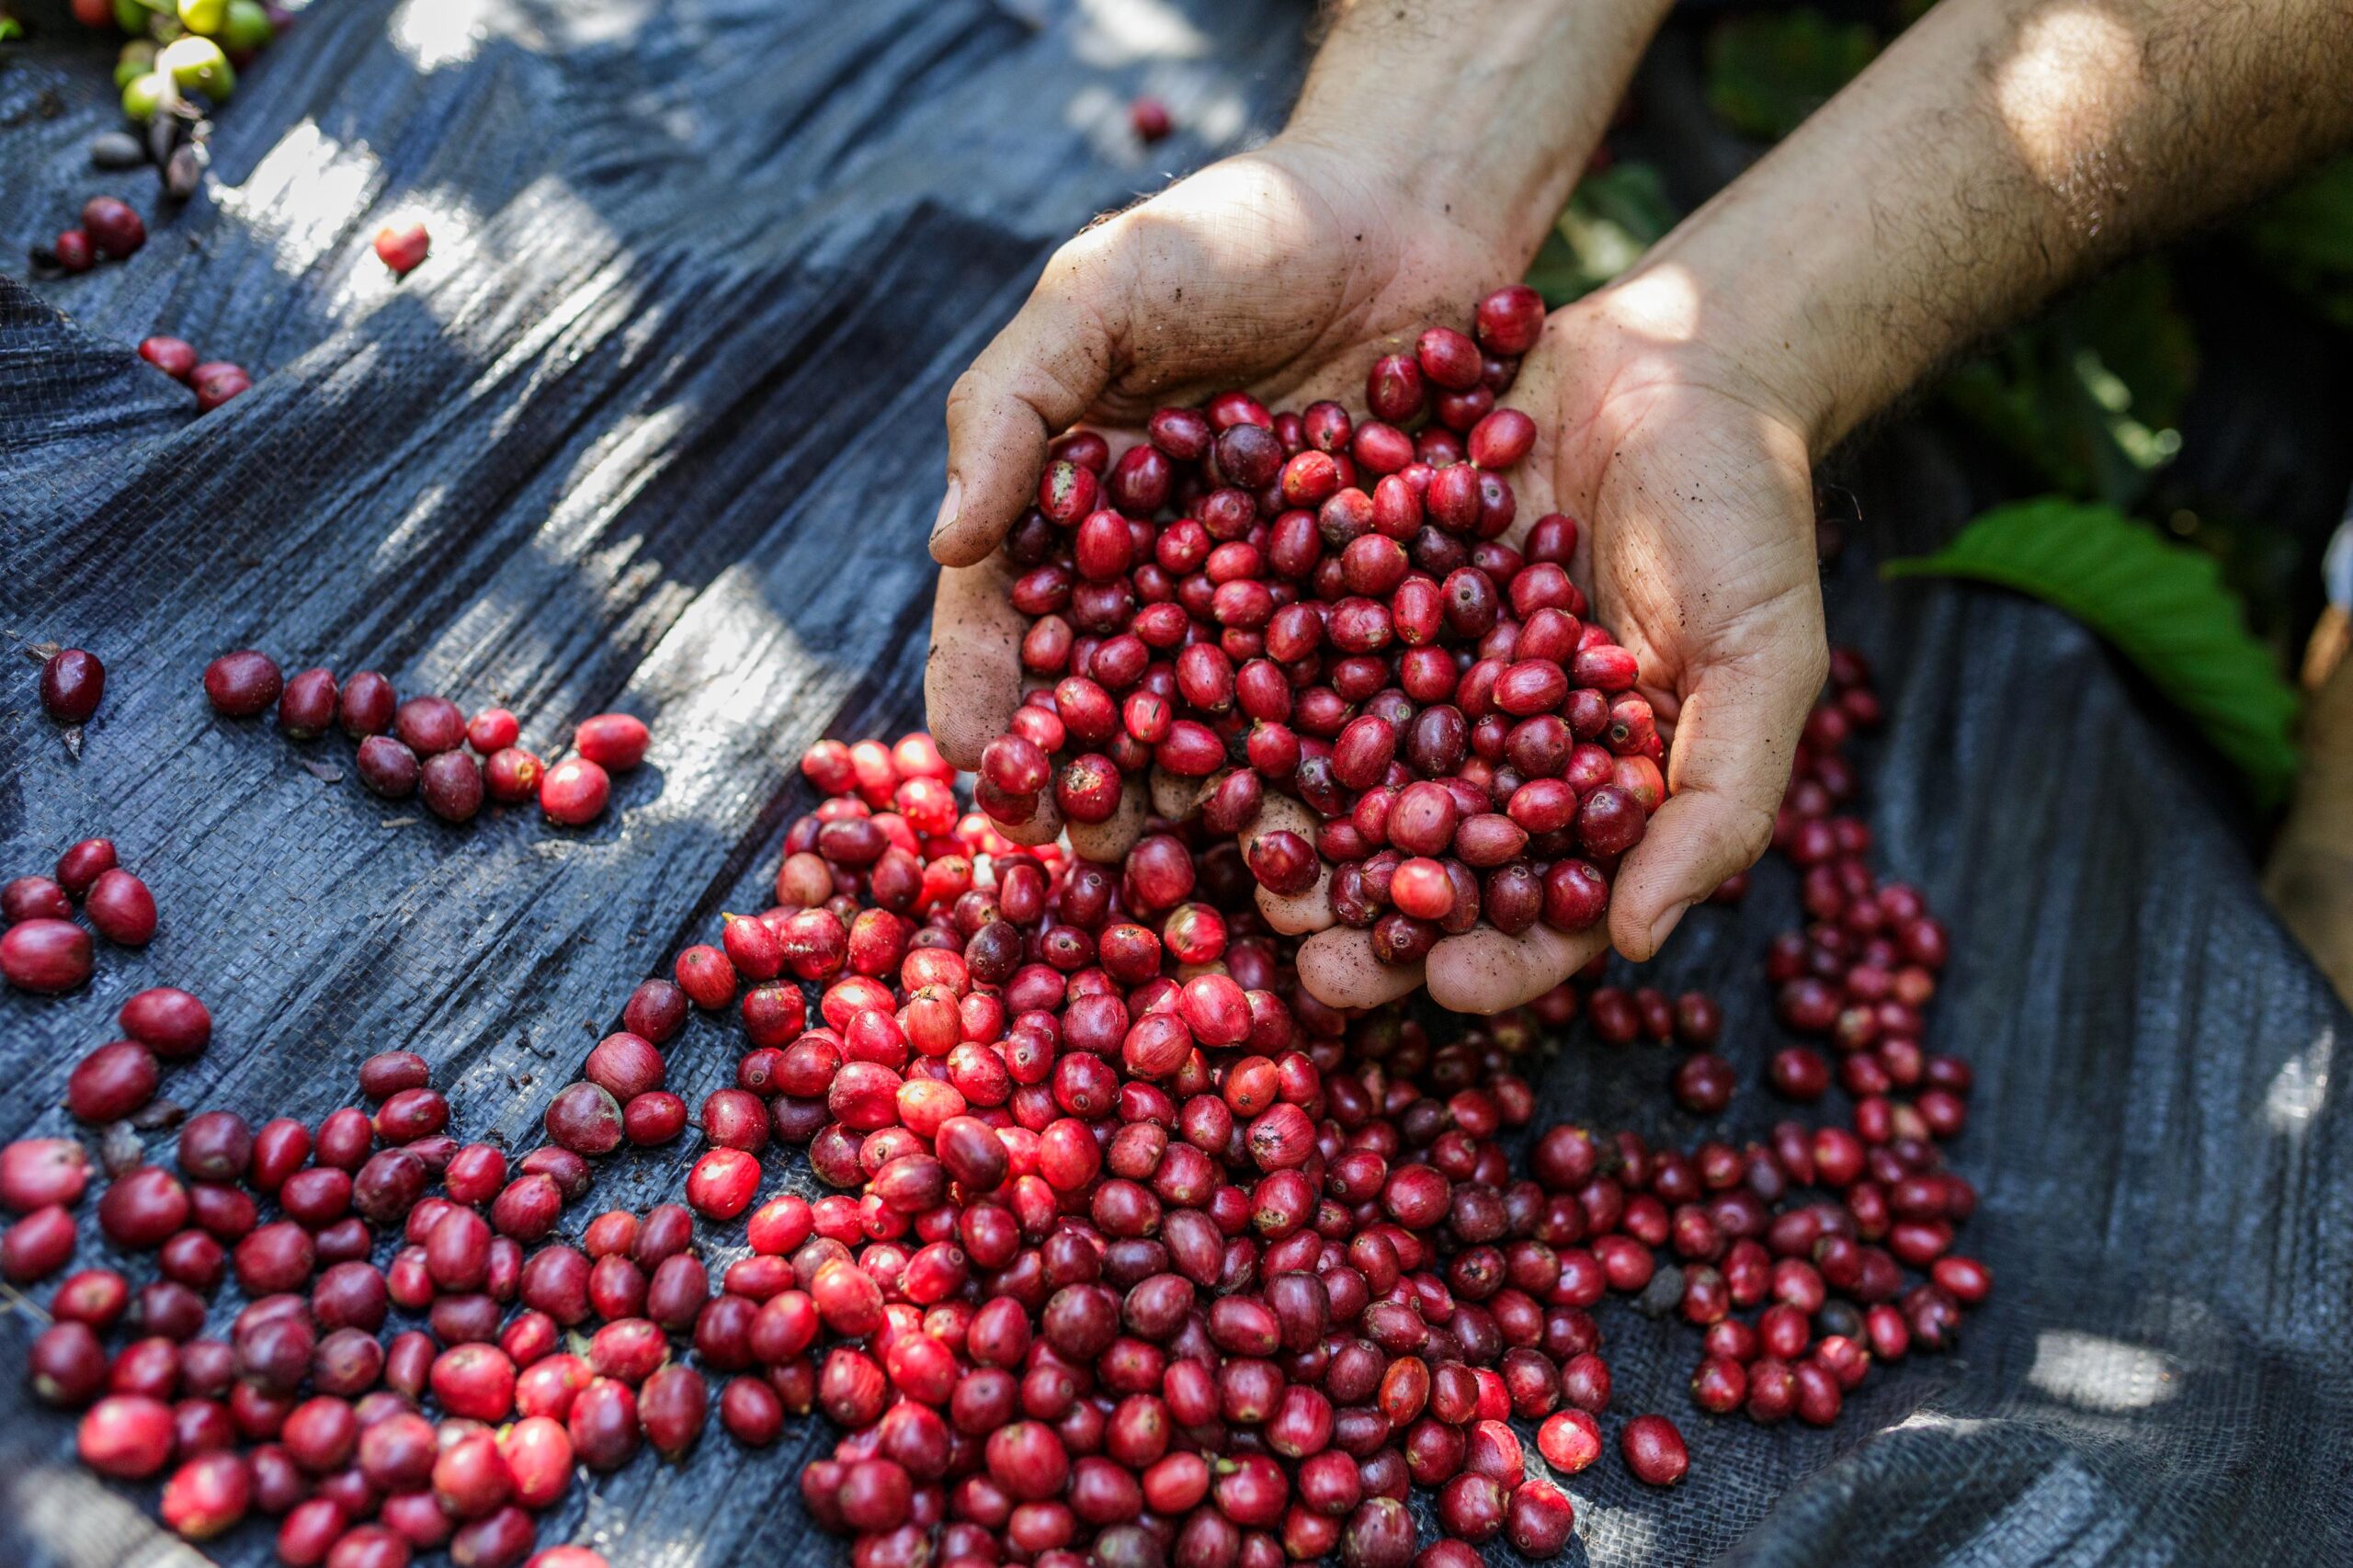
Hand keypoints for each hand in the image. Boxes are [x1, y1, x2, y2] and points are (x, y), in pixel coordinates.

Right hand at [925, 135, 1534, 856]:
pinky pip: (1360, 704)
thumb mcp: (1105, 292)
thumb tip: (943, 541)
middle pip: (1117, 712)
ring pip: (1233, 734)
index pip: (1008, 632)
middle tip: (1095, 862)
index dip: (989, 707)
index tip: (982, 777)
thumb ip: (1015, 405)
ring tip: (1218, 875)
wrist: (1413, 209)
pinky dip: (1349, 766)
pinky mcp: (1387, 621)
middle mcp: (1167, 590)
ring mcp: (1277, 616)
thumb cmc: (1232, 236)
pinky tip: (1350, 826)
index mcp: (1076, 525)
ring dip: (1221, 811)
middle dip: (1101, 791)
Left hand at [1290, 279, 1828, 1012]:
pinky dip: (1246, 678)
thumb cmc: (1746, 518)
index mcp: (1573, 797)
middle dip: (1357, 916)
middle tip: (1303, 952)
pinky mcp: (1352, 587)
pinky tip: (1200, 705)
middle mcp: (1477, 752)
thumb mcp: (1761, 662)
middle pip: (1411, 863)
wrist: (1679, 357)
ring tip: (1236, 850)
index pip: (1530, 912)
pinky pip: (1290, 641)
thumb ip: (1713, 803)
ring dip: (1283, 818)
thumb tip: (1635, 942)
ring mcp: (1406, 673)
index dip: (1493, 959)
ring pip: (1332, 769)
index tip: (1448, 986)